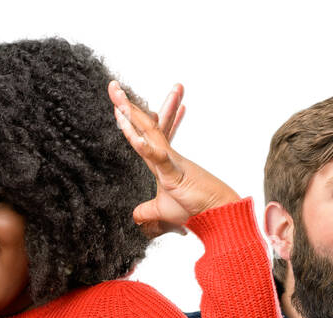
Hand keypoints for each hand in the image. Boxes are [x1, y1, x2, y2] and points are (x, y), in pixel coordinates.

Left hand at [109, 80, 239, 234]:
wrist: (219, 215)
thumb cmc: (195, 211)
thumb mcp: (162, 212)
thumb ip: (147, 211)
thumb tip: (135, 216)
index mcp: (161, 162)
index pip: (144, 136)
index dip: (131, 120)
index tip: (120, 104)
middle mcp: (165, 156)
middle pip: (145, 126)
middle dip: (128, 106)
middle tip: (113, 86)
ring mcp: (170, 162)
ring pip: (150, 134)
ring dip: (134, 117)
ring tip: (119, 100)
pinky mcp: (175, 175)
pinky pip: (160, 159)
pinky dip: (148, 150)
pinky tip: (137, 140)